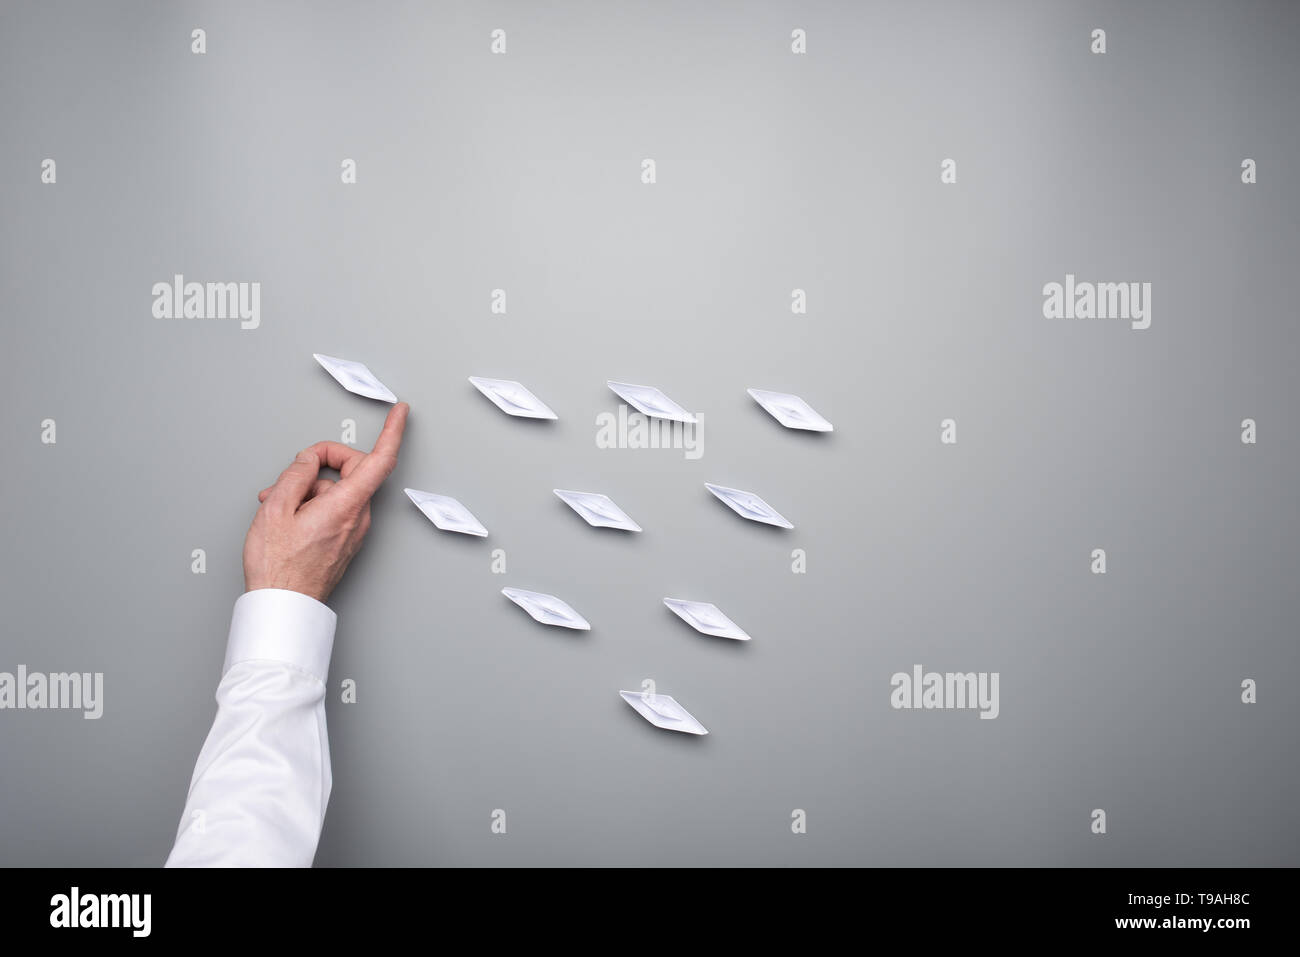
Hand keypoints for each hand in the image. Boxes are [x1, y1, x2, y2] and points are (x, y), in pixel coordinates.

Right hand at [243, 403, 409, 602]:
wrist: (283, 607)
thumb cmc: (278, 566)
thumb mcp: (275, 508)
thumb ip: (296, 475)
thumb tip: (309, 460)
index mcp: (345, 505)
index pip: (379, 460)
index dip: (392, 432)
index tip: (400, 412)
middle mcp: (357, 518)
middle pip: (353, 471)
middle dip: (321, 464)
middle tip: (290, 474)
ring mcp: (354, 531)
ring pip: (338, 491)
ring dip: (309, 489)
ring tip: (276, 505)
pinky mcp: (346, 541)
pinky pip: (335, 509)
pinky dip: (312, 505)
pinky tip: (287, 517)